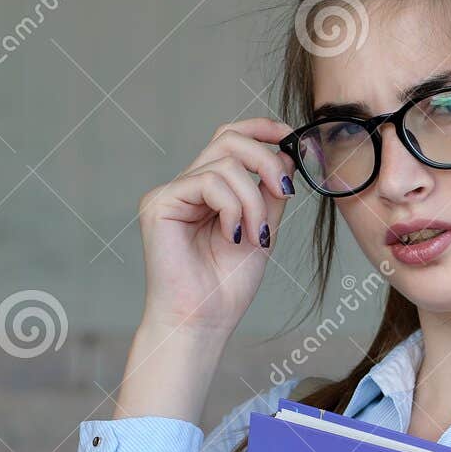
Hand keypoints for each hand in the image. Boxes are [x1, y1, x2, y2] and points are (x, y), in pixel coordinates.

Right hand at [136, 116, 297, 339]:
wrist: (203, 321)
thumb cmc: (227, 286)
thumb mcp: (263, 231)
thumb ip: (270, 194)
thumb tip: (287, 155)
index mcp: (209, 191)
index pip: (230, 140)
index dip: (261, 130)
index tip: (291, 136)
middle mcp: (187, 186)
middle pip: (228, 139)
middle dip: (265, 160)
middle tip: (285, 192)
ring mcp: (171, 193)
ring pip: (224, 163)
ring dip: (253, 200)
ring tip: (256, 236)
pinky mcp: (159, 203)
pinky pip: (207, 182)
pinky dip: (233, 208)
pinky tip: (233, 236)